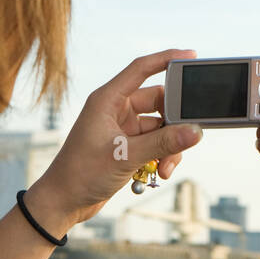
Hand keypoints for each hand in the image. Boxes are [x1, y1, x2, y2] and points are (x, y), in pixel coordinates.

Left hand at [33, 49, 204, 225]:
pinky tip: (162, 171)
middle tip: (189, 134)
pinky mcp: (127, 145)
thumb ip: (163, 143)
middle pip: (158, 101)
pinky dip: (162, 154)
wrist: (63, 202)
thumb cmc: (82, 174)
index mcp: (107, 99)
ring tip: (167, 166)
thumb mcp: (125, 156)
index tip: (191, 56)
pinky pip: (155, 142)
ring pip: (160, 126)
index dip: (166, 59)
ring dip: (169, 144)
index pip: (141, 69)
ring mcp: (122, 128)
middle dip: (174, 121)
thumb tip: (195, 132)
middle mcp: (115, 109)